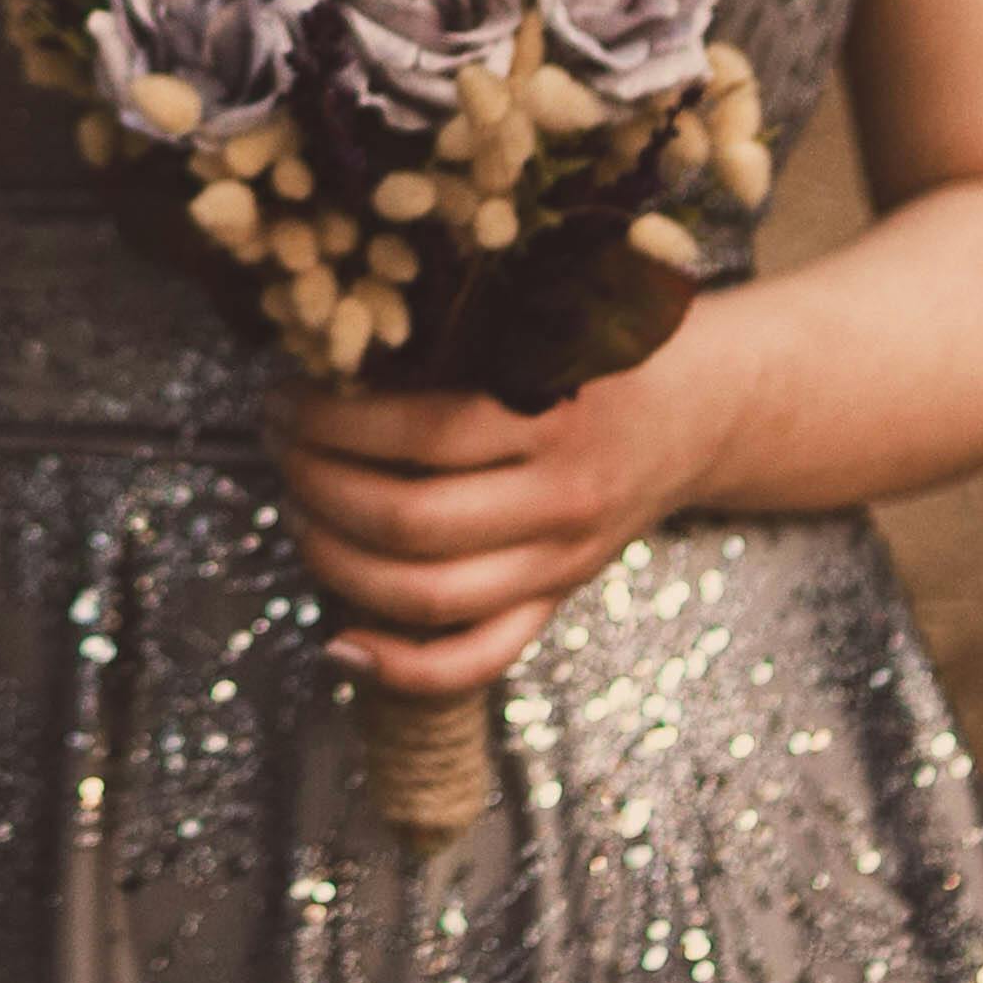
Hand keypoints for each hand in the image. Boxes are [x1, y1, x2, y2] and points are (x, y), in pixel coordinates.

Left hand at [270, 323, 741, 701]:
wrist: (704, 406)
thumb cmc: (608, 345)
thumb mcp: (551, 317)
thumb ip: (464, 331)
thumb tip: (334, 334)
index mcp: (557, 417)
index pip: (419, 435)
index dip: (331, 421)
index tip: (287, 394)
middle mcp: (560, 500)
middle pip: (409, 522)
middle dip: (316, 484)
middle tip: (278, 443)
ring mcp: (560, 563)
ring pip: (426, 596)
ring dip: (335, 559)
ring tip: (297, 508)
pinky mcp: (556, 600)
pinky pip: (478, 659)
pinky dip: (400, 666)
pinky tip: (338, 642)